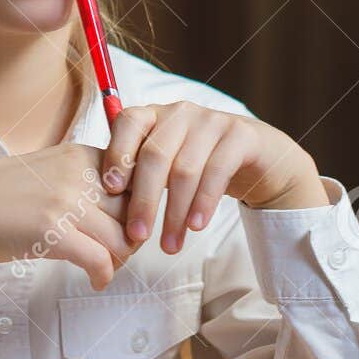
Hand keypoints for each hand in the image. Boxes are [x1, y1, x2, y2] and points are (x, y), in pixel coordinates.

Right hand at [0, 142, 136, 295]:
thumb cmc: (1, 196)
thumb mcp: (50, 171)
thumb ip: (84, 181)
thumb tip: (123, 207)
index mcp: (80, 155)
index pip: (136, 181)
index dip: (138, 209)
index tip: (127, 226)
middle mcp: (79, 174)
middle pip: (135, 211)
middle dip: (133, 237)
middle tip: (120, 253)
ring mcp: (66, 202)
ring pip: (123, 239)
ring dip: (120, 260)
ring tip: (105, 268)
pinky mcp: (54, 232)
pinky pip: (100, 260)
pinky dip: (103, 275)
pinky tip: (95, 281)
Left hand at [100, 101, 327, 254]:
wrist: (259, 161)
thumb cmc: (199, 166)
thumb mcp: (166, 166)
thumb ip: (137, 175)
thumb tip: (99, 210)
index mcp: (155, 114)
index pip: (128, 122)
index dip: (117, 154)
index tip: (111, 190)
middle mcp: (181, 112)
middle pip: (155, 154)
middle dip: (144, 200)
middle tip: (137, 236)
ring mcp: (212, 121)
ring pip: (185, 169)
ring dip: (175, 213)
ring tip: (170, 245)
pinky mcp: (240, 136)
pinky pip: (217, 172)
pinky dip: (203, 203)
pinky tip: (196, 227)